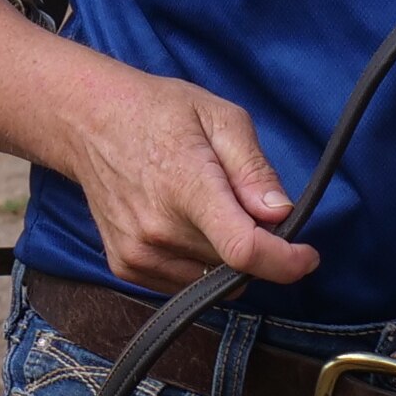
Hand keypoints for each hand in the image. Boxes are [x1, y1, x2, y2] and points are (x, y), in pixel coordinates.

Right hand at [56, 70, 320, 292]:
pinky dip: (197, 263)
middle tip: (240, 202)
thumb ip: (253, 168)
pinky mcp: (126, 266)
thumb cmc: (159, 112)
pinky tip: (181, 223)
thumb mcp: (219, 117)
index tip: (306, 256)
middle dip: (253, 242)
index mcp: (187, 186)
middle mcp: (159, 228)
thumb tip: (280, 214)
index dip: (285, 262)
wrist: (89, 122)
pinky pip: (184, 283)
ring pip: (211, 280)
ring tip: (203, 207)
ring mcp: (138, 252)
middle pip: (234, 264)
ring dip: (224, 256)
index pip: (243, 249)